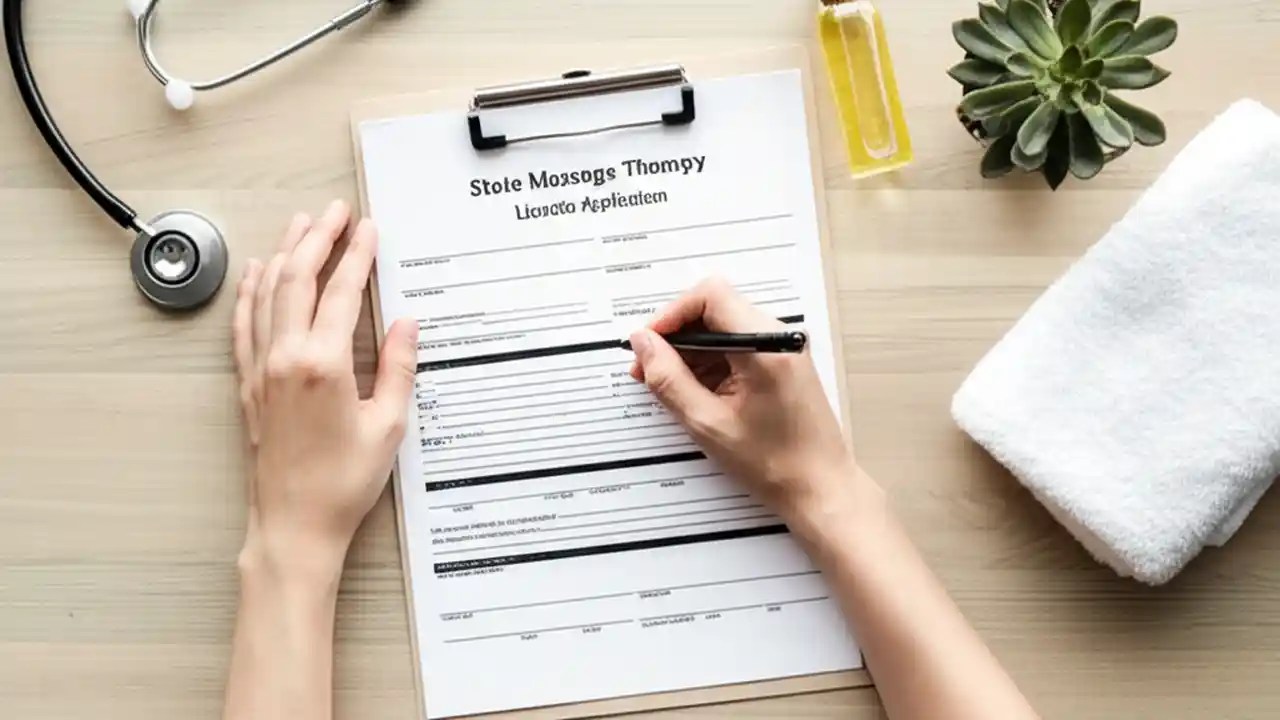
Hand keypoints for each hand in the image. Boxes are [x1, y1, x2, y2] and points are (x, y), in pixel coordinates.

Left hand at [232, 201, 417, 573]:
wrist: (294, 524)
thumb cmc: (342, 484)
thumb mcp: (388, 426)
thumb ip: (399, 368)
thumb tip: (406, 324)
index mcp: (324, 364)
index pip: (342, 292)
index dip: (357, 255)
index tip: (368, 229)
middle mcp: (285, 358)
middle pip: (298, 279)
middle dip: (318, 237)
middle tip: (336, 211)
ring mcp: (261, 370)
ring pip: (267, 293)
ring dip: (284, 253)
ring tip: (301, 225)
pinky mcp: (249, 385)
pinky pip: (245, 324)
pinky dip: (251, 292)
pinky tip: (257, 273)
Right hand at [628, 278, 859, 532]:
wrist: (820, 489)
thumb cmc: (775, 464)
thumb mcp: (707, 422)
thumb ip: (668, 378)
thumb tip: (643, 344)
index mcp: (765, 345)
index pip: (710, 296)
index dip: (670, 314)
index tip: (648, 343)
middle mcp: (778, 337)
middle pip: (714, 309)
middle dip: (676, 336)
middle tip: (648, 369)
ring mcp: (782, 350)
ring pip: (722, 329)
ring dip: (691, 352)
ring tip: (669, 388)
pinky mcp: (780, 364)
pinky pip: (736, 348)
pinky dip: (710, 364)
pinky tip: (696, 393)